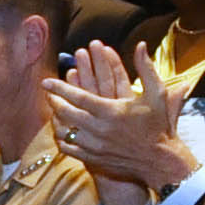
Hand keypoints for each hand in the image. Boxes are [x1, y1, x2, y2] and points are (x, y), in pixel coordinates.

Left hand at [45, 41, 195, 197]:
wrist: (158, 160)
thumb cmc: (158, 124)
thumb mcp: (157, 94)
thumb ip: (146, 68)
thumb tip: (141, 45)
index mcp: (111, 111)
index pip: (78, 96)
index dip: (59, 87)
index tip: (46, 81)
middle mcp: (99, 129)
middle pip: (66, 112)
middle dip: (53, 101)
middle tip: (48, 93)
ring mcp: (94, 146)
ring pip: (64, 131)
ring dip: (55, 119)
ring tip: (53, 110)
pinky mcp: (92, 158)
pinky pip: (68, 148)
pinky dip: (61, 138)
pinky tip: (61, 130)